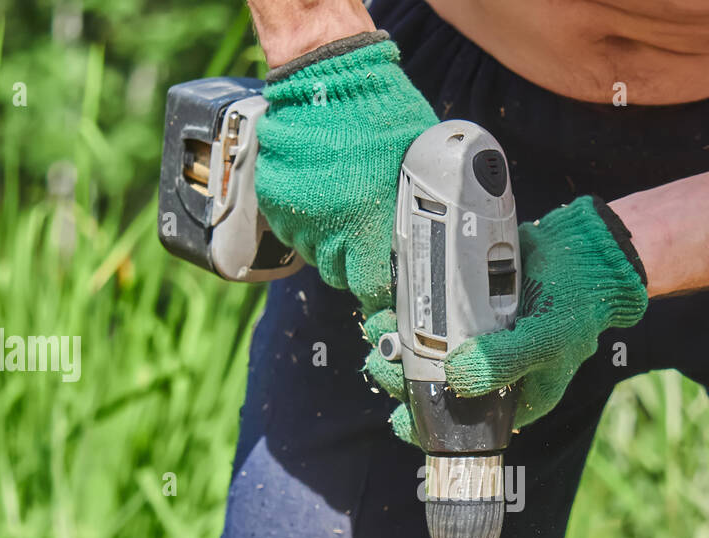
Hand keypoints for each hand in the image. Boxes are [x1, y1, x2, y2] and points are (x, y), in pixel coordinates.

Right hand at [255, 35, 435, 314]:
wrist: (327, 73)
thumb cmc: (382, 113)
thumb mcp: (419, 162)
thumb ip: (420, 207)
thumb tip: (436, 239)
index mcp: (366, 221)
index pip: (369, 287)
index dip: (381, 293)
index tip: (390, 291)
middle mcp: (325, 226)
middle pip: (339, 275)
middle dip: (356, 267)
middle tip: (370, 245)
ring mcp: (294, 214)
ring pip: (314, 256)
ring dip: (330, 246)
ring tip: (345, 216)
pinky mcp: (272, 200)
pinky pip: (291, 232)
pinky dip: (306, 225)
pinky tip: (321, 202)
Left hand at [363, 196, 648, 442]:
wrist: (586, 249)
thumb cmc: (578, 303)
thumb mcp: (547, 339)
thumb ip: (503, 362)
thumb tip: (455, 378)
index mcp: (512, 398)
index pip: (464, 427)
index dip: (427, 427)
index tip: (397, 416)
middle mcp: (491, 374)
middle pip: (436, 388)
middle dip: (402, 377)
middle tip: (380, 358)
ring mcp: (476, 341)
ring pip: (427, 352)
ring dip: (399, 343)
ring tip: (380, 325)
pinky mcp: (466, 308)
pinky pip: (431, 319)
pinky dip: (411, 314)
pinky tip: (393, 304)